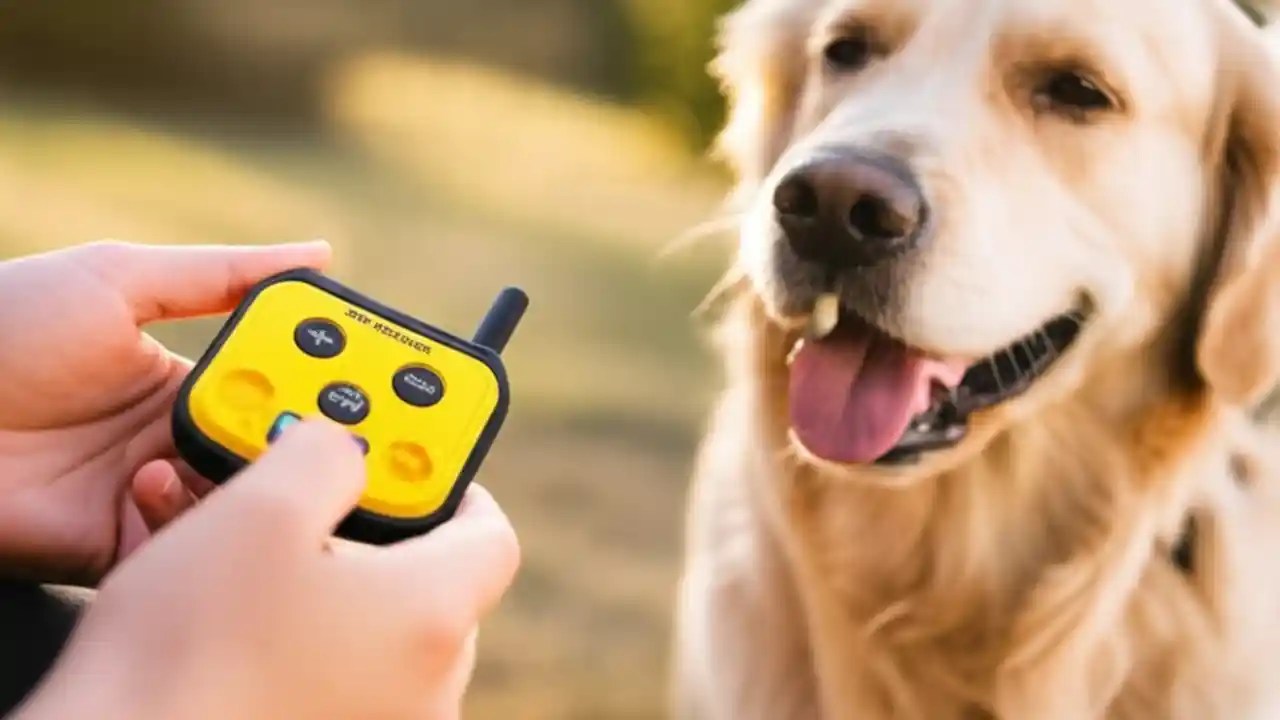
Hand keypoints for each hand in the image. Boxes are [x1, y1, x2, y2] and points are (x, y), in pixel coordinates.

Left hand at [0, 239, 331, 584]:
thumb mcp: (119, 279)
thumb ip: (223, 274)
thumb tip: (320, 254)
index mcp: (189, 383)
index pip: (287, 387)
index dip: (331, 384)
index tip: (378, 380)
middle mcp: (179, 442)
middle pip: (276, 450)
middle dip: (310, 440)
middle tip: (330, 429)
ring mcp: (151, 498)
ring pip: (241, 502)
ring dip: (245, 478)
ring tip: (225, 447)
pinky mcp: (118, 548)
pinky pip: (183, 547)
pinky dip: (184, 520)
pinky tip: (150, 479)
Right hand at [11, 419, 520, 719]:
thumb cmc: (184, 656)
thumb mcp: (257, 512)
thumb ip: (323, 455)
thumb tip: (343, 448)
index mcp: (432, 617)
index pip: (491, 534)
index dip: (454, 486)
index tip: (411, 464)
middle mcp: (428, 688)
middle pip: (432, 584)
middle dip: (377, 536)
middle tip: (316, 505)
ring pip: (379, 637)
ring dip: (334, 590)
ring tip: (260, 564)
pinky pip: (343, 683)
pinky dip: (310, 645)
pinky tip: (244, 630)